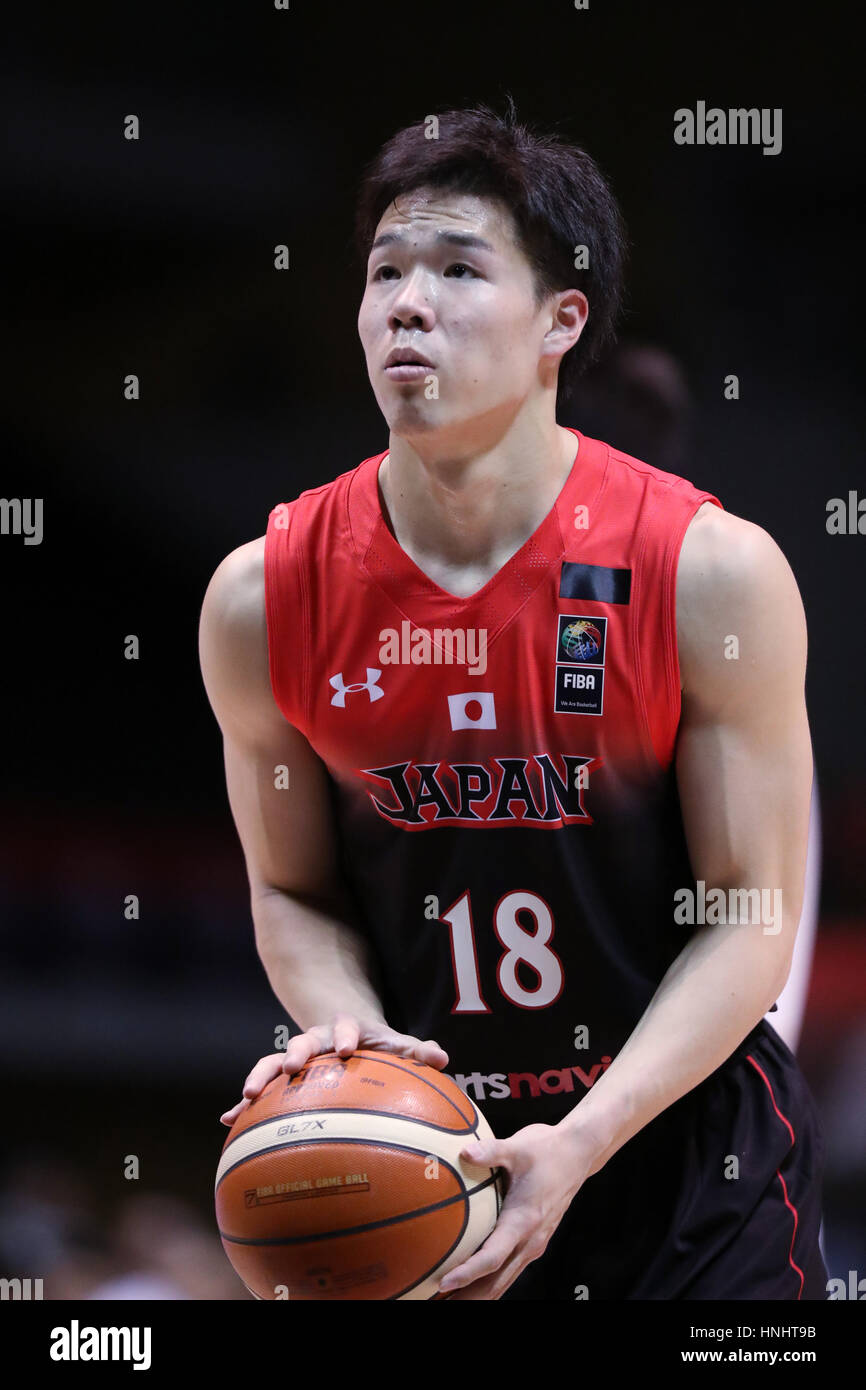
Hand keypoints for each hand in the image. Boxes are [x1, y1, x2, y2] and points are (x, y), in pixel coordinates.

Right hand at [219, 1014, 448, 1125]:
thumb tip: (443, 1059)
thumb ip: (416, 1050)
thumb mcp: (394, 1042)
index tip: (347, 1049)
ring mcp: (295, 1057)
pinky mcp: (279, 1076)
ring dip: (259, 1076)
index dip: (346, 1035)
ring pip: (272, 1061)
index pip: (346, 1027)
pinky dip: (243, 1104)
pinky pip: (259, 1088)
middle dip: (296, 1052)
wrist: (344, 1029)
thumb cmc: (375, 1043)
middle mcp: (316, 1039)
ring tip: (245, 1095)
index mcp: (345, 1029)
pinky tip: (227, 1122)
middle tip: (291, 1067)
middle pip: (303, 1041)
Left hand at [437, 1122, 592, 1299]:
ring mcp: (534, 1243)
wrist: (578, 1153)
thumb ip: (491, 1151)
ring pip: (503, 1281)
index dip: (468, 1273)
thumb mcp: (518, 1146)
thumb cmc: (547, 1149)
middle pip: (497, 1282)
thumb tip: (464, 1152)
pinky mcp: (534, 1240)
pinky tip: (469, 1281)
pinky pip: (509, 1270)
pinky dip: (488, 1281)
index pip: (493, 1257)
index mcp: (525, 1220)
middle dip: (468, 1297)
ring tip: (447, 1299)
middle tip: (435, 1301)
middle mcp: (531, 1239)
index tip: (443, 1282)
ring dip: (477, 1294)